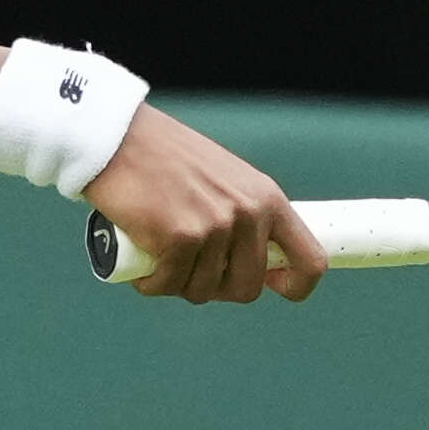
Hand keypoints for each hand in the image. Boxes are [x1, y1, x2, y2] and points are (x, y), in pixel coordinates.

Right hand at [85, 109, 325, 305]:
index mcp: (267, 199)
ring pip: (203, 291)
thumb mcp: (224, 179)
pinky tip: (142, 266)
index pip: (310, 261)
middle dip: (215, 287)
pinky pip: (168, 285)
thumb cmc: (164, 158)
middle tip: (188, 268)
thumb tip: (246, 261)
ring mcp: (216, 227)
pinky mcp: (180, 239)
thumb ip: (242, 213)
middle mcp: (248, 214)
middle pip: (246, 288)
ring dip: (177, 284)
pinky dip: (151, 284)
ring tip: (159, 258)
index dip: (294, 285)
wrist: (118, 138)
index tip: (270, 284)